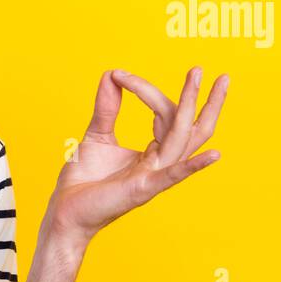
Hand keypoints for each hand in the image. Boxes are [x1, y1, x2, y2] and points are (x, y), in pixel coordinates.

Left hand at [43, 65, 228, 245]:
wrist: (66, 212)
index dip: (145, 90)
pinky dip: (193, 166)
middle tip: (203, 69)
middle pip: (189, 128)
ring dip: (192, 108)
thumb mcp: (97, 136)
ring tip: (200, 79)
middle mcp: (159, 163)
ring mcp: (154, 176)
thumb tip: (111, 74)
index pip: (164, 114)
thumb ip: (107, 107)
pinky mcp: (142, 189)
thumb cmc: (83, 181)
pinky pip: (172, 176)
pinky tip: (214, 155)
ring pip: (182, 140)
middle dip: (199, 99)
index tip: (120, 74)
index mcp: (153, 153)